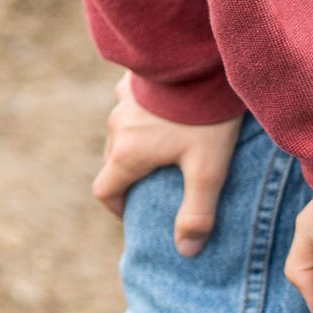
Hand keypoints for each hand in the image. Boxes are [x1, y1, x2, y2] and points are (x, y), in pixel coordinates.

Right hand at [91, 72, 240, 255]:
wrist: (198, 60)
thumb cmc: (203, 118)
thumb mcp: (207, 169)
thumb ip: (198, 212)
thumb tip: (186, 251)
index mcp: (127, 155)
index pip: (105, 191)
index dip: (117, 207)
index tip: (135, 212)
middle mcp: (116, 129)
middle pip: (113, 161)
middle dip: (130, 175)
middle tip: (158, 181)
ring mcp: (121, 102)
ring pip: (121, 132)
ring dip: (135, 143)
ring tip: (167, 145)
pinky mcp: (133, 81)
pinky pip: (130, 104)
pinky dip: (142, 115)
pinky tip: (166, 110)